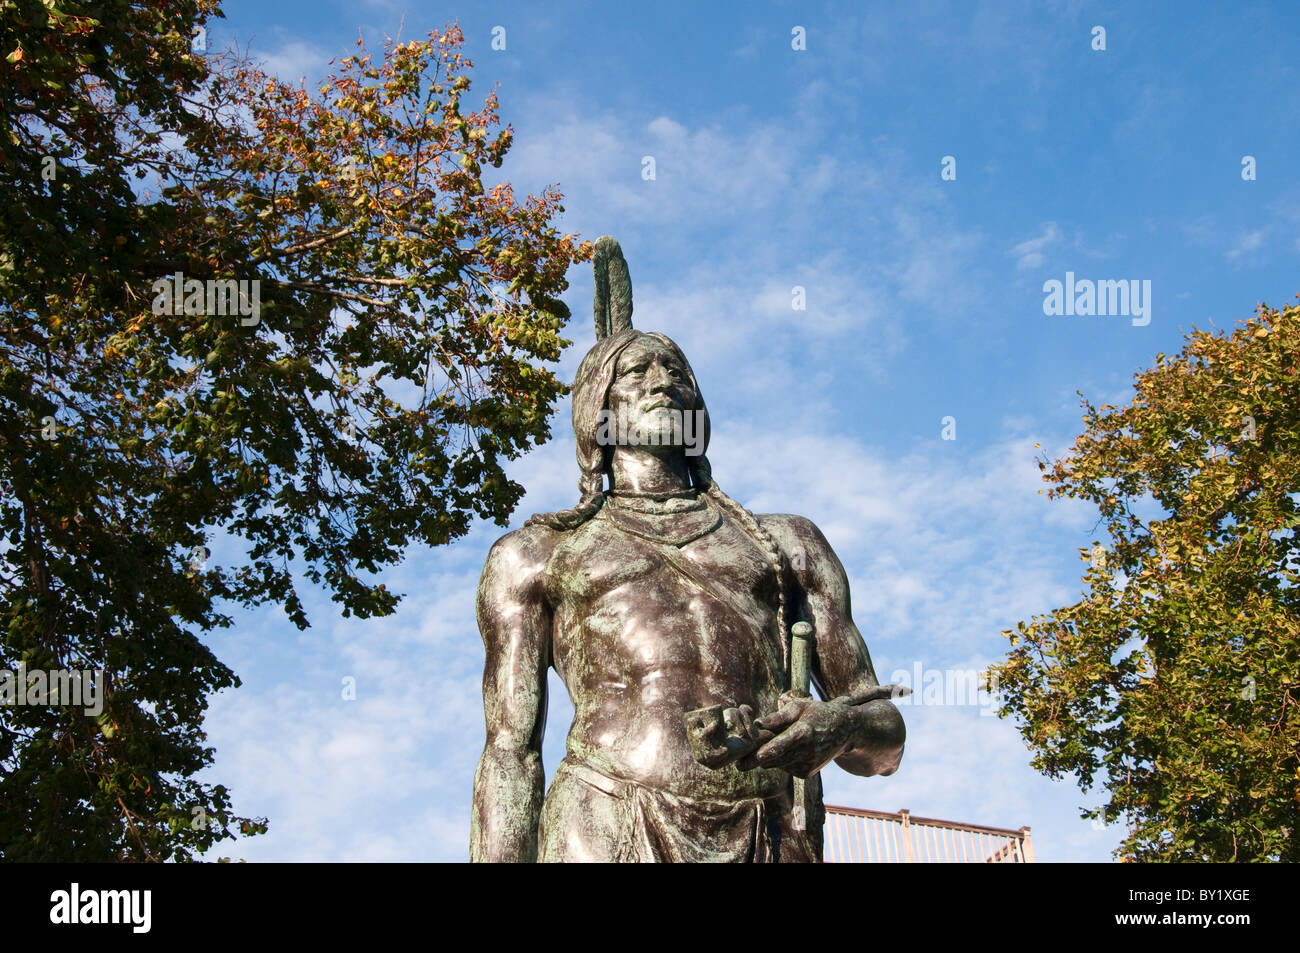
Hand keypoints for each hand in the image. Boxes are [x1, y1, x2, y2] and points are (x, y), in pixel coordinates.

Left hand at [736, 692, 857, 777]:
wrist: (844, 730)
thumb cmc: (817, 713)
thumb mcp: (799, 707)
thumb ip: (777, 717)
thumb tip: (757, 724)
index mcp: (802, 733)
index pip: (777, 748)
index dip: (759, 753)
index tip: (743, 757)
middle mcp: (805, 753)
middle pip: (771, 760)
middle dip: (756, 754)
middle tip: (746, 747)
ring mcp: (807, 766)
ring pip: (775, 765)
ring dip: (771, 755)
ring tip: (780, 740)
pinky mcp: (806, 774)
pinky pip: (784, 768)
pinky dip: (782, 760)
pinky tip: (792, 748)